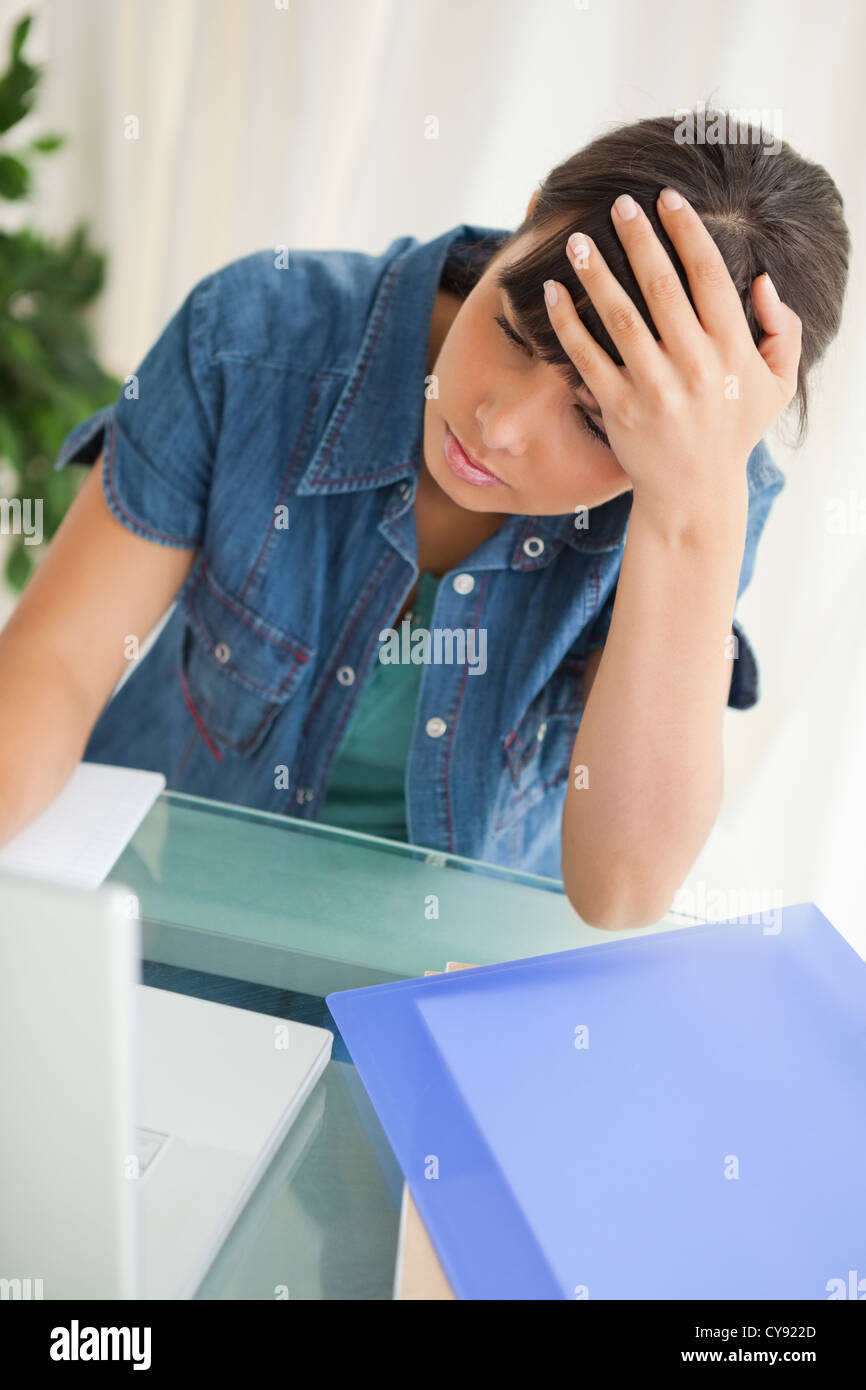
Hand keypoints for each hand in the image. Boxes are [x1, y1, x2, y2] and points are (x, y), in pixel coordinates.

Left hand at [542, 189, 801, 523]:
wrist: (694, 492)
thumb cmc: (733, 432)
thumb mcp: (777, 385)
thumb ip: (782, 331)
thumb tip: (763, 282)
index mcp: (732, 350)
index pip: (708, 275)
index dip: (686, 231)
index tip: (667, 200)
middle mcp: (694, 365)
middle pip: (660, 285)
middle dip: (637, 238)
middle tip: (619, 205)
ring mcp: (654, 387)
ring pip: (619, 316)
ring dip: (595, 272)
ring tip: (576, 241)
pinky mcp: (619, 408)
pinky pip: (587, 357)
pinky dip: (567, 323)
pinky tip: (554, 294)